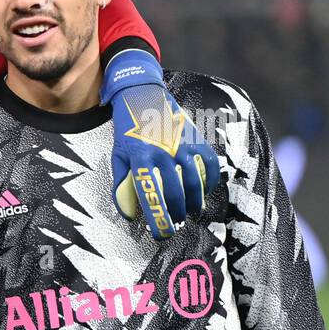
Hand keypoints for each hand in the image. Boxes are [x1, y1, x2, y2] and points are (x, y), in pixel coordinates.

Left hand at [103, 49, 220, 239]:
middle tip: (175, 225)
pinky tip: (204, 191)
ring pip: (195, 182)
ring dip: (194, 203)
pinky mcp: (196, 138)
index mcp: (141, 158)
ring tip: (188, 212)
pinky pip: (210, 164)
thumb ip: (121, 185)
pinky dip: (210, 181)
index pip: (151, 196)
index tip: (161, 234)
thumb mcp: (118, 155)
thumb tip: (128, 214)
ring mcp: (183, 144)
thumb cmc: (128, 130)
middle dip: (177, 215)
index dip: (158, 220)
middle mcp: (163, 152)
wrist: (143, 95)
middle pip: (176, 193)